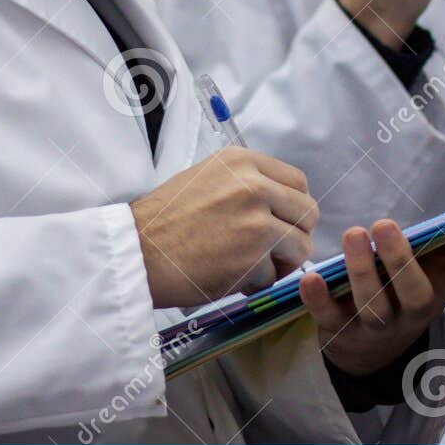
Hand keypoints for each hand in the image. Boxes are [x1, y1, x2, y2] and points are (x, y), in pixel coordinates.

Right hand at [131, 147, 318, 307]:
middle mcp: (254, 185)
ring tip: (251, 266)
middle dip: (296, 236)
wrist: (136, 251)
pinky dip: (257, 283)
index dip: (295, 207)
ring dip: (280, 262)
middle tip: (274, 252)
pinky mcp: (253, 256)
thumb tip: (284, 202)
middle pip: (308, 212)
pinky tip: (231, 277)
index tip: (283, 222)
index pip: (298, 182)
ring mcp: (256, 220)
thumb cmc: (166, 220)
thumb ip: (247, 182)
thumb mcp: (207, 177)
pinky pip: (274, 275)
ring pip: (300, 246)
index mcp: (243, 161)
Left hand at [300, 213, 444, 376]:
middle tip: (385, 224)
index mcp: (443, 289)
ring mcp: (375, 326)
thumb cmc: (410, 292)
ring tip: (353, 234)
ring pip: (373, 308)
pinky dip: (318, 300)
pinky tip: (310, 276)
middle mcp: (412, 311)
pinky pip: (329, 318)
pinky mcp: (339, 330)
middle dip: (402, 261)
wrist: (368, 348)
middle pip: (415, 295)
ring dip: (361, 272)